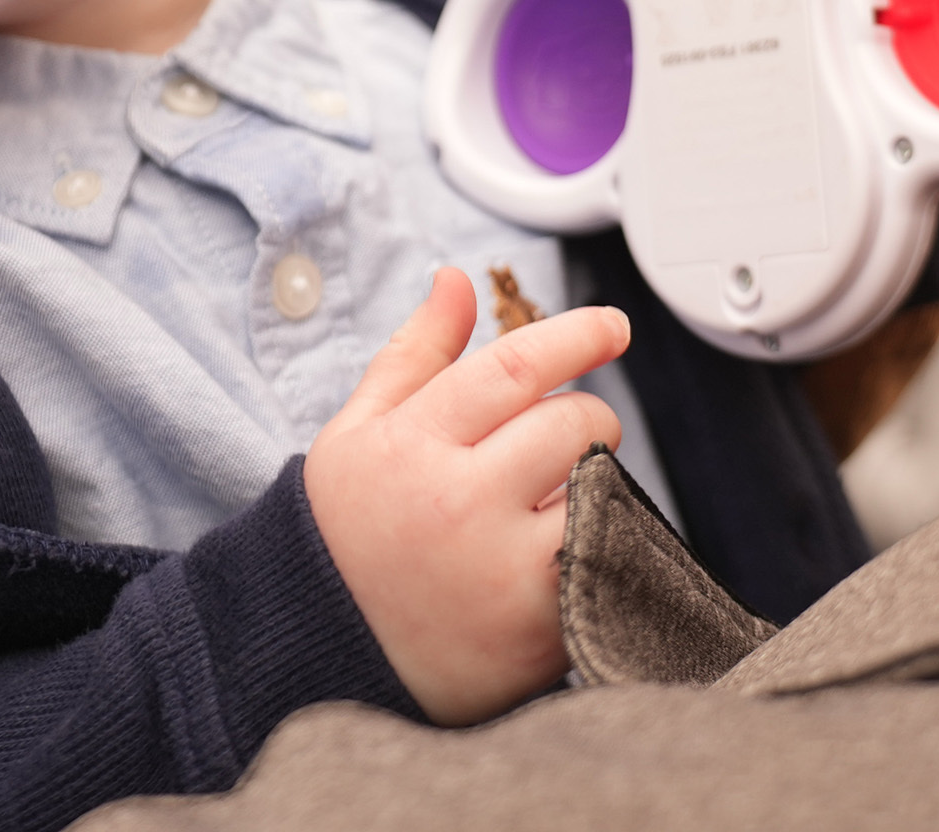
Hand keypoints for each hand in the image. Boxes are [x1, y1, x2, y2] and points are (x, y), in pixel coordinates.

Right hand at [304, 268, 629, 724]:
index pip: (517, 366)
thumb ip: (414, 354)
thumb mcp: (358, 434)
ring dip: (597, 483)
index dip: (577, 334)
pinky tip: (561, 552)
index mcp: (412, 445)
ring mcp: (504, 570)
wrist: (324, 659)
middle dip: (585, 417)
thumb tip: (457, 280)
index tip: (613, 325)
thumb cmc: (346, 536)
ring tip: (552, 500)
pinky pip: (608, 558)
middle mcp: (459, 503)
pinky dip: (602, 543)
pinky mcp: (541, 628)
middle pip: (574, 422)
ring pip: (603, 488)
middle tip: (560, 440)